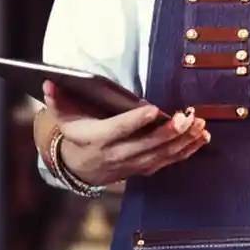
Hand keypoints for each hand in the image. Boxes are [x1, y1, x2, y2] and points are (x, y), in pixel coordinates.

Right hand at [43, 80, 208, 186]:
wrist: (81, 168)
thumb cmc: (76, 134)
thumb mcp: (63, 117)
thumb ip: (57, 99)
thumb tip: (48, 82)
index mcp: (97, 139)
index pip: (118, 130)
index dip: (135, 121)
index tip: (153, 109)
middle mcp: (117, 155)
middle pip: (146, 145)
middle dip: (168, 132)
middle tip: (187, 117)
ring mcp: (133, 164)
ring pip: (161, 154)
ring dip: (183, 141)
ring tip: (200, 125)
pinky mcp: (145, 168)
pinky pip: (168, 161)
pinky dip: (186, 151)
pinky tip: (201, 139)